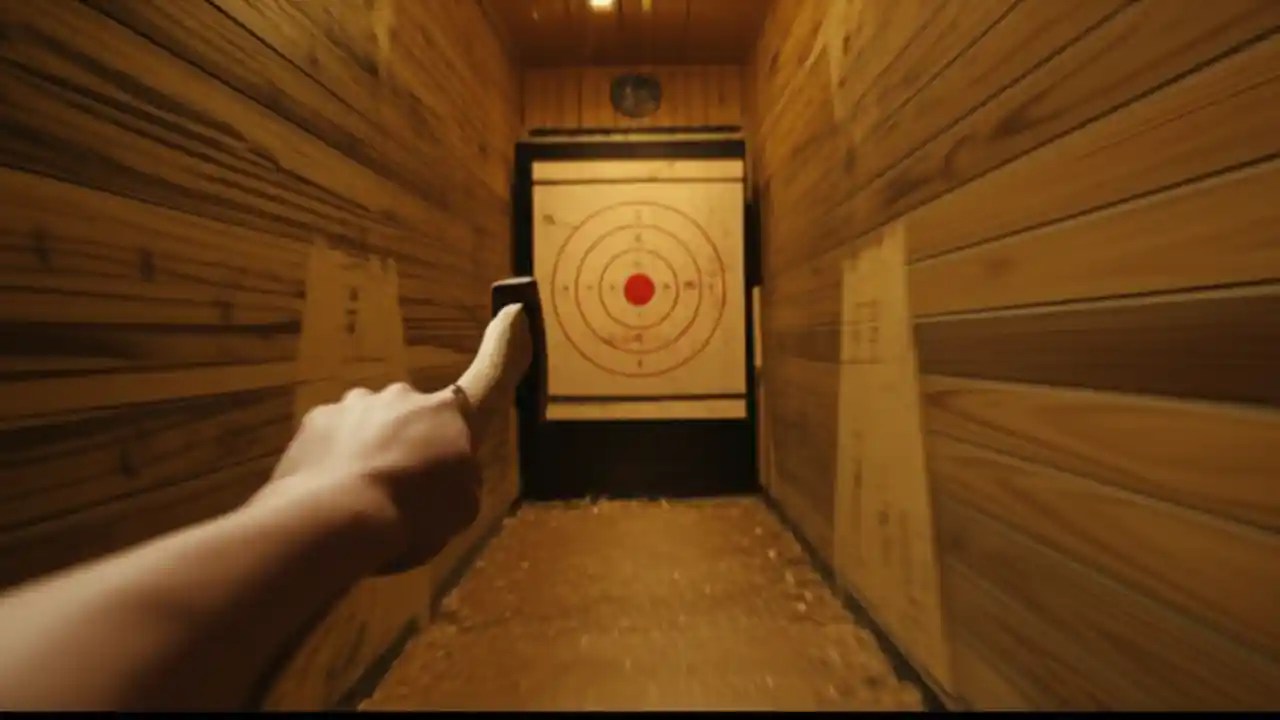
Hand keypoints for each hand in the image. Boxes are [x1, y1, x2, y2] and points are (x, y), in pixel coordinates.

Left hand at [248, 382, 481, 573]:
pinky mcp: (316, 418)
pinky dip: (332, 452)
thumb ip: (464, 479)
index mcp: (445, 411)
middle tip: (399, 475)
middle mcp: (401, 395)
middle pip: (407, 409)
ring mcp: (354, 403)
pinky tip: (330, 484)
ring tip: (360, 484)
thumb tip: (458, 473)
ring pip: (365, 417)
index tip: (442, 451)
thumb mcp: (464, 507)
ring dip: (367, 441)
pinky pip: (330, 432)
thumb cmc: (415, 513)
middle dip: (404, 434)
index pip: (461, 401)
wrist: (340, 517)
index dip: (449, 427)